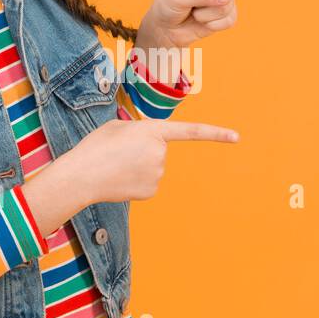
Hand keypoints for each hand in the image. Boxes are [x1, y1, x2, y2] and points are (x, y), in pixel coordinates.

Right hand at [64, 117, 239, 204]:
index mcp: (153, 130)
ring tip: (117, 165)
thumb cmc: (96, 146)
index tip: (236, 137)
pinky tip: (121, 179)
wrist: (82, 175)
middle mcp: (161, 152)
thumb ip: (139, 131)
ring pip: (154, 166)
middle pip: (159, 149)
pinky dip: (136, 180)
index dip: (215, 133)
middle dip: (143, 149)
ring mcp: (158, 173)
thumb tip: (147, 147)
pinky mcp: (152, 190)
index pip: (190, 131)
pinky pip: (149, 181)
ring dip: (138, 165)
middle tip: (119, 152)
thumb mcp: (117, 127)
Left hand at [135, 0, 284, 56]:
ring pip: (227, 8)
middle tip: (189, 5)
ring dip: (207, 16)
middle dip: (205, 3)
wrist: (166, 29)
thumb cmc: (167, 5)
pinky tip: (202, 22)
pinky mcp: (228, 14)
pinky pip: (229, 21)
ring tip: (194, 13)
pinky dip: (213, 25)